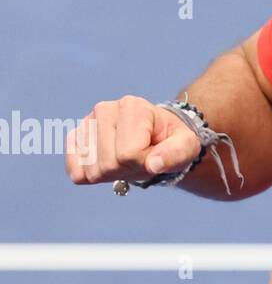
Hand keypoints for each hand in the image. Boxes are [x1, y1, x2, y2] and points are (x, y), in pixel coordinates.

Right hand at [65, 96, 200, 184]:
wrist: (156, 136)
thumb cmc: (171, 140)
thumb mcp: (186, 146)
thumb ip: (175, 154)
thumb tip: (153, 164)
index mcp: (133, 107)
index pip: (128, 154)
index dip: (143, 163)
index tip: (153, 154)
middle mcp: (105, 109)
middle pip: (108, 164)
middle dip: (127, 170)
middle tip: (139, 159)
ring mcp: (88, 122)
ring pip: (92, 169)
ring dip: (111, 174)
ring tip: (126, 159)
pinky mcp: (77, 136)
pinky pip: (74, 168)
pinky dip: (89, 175)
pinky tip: (104, 166)